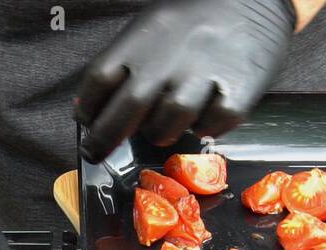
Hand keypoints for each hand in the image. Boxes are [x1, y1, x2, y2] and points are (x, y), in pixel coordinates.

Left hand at [75, 0, 295, 162]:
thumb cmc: (196, 19)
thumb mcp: (153, 27)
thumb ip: (128, 64)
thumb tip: (98, 110)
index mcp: (145, 36)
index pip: (100, 79)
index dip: (87, 109)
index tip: (87, 124)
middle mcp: (170, 55)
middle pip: (127, 108)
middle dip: (106, 139)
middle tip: (97, 152)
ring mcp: (205, 73)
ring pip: (167, 124)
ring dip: (160, 133)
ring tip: (164, 126)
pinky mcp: (238, 91)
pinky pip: (210, 127)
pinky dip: (204, 129)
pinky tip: (203, 116)